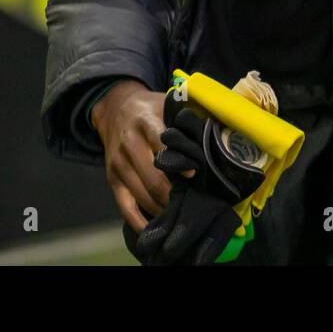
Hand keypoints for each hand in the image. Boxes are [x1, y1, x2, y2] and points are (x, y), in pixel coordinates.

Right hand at [122, 102, 255, 264]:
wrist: (115, 107)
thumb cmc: (150, 107)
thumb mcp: (168, 103)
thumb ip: (189, 118)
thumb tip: (221, 130)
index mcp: (147, 124)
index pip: (164, 148)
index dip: (181, 165)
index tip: (195, 175)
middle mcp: (130, 145)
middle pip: (154, 179)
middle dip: (175, 195)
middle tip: (194, 202)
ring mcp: (118, 165)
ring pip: (142, 196)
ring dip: (163, 209)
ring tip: (182, 215)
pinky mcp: (111, 179)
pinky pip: (124, 207)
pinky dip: (139, 222)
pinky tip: (155, 228)